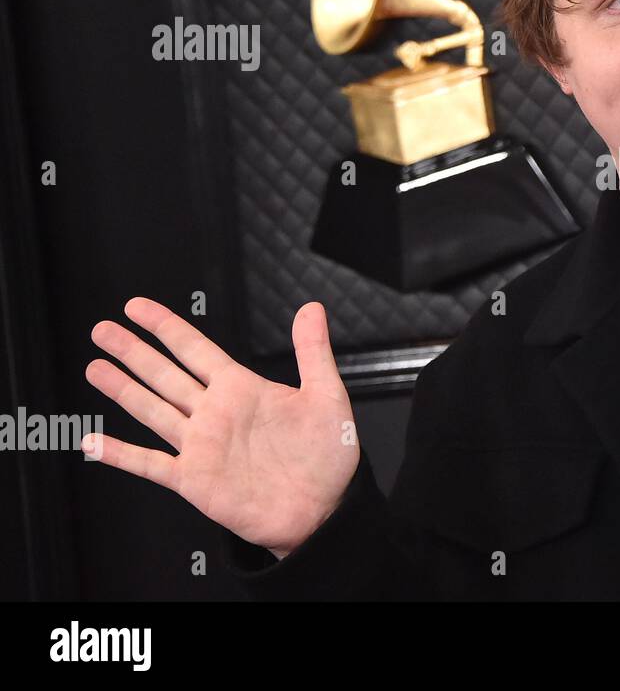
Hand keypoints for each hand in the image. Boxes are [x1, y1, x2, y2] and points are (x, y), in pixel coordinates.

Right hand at [83, 298, 358, 558]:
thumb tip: (312, 308)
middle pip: (164, 374)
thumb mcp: (326, 396)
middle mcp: (215, 413)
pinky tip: (94, 442)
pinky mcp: (194, 480)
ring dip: (123, 390)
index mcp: (241, 389)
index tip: (137, 307)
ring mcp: (201, 446)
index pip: (195, 349)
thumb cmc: (328, 455)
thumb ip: (313, 351)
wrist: (325, 509)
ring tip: (95, 367)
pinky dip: (121, 454)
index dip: (165, 327)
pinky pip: (151, 464)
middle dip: (133, 351)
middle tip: (102, 329)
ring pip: (152, 410)